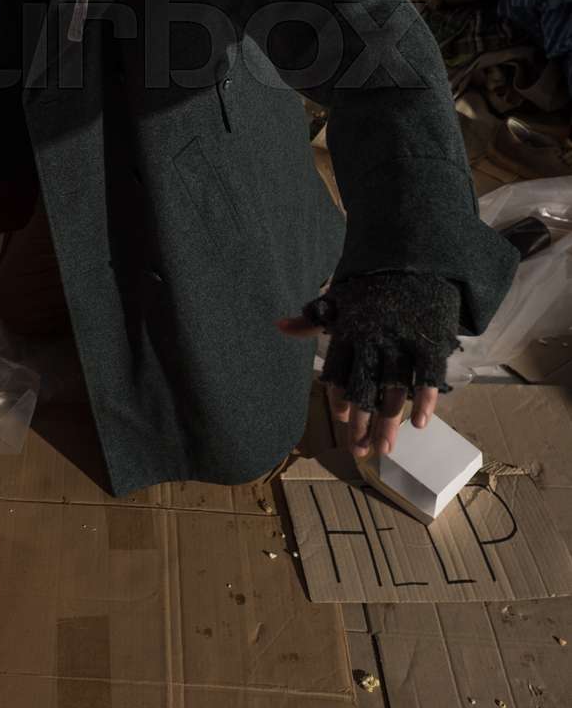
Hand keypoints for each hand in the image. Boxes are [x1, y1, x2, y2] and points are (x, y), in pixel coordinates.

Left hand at [276, 270, 456, 458]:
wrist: (414, 255)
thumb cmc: (373, 281)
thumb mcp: (339, 296)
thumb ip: (312, 318)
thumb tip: (278, 326)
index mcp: (349, 330)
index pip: (339, 371)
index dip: (339, 397)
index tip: (341, 420)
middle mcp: (373, 340)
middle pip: (365, 389)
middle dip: (362, 422)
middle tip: (359, 452)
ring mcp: (402, 342)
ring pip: (394, 390)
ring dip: (389, 422)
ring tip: (385, 449)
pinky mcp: (430, 341)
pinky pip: (427, 377)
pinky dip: (425, 401)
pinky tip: (419, 424)